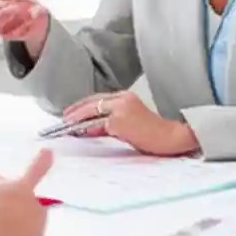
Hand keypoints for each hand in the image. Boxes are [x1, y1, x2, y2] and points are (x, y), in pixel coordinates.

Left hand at [63, 91, 199, 156]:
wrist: (170, 138)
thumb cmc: (154, 134)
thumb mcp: (131, 124)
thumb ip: (112, 123)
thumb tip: (91, 129)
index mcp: (126, 97)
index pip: (99, 98)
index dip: (84, 104)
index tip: (73, 111)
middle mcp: (122, 99)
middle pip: (93, 102)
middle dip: (77, 110)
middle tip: (65, 117)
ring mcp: (121, 109)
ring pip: (93, 111)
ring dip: (78, 119)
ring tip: (67, 125)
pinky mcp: (120, 121)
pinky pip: (99, 125)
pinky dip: (88, 129)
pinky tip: (79, 133)